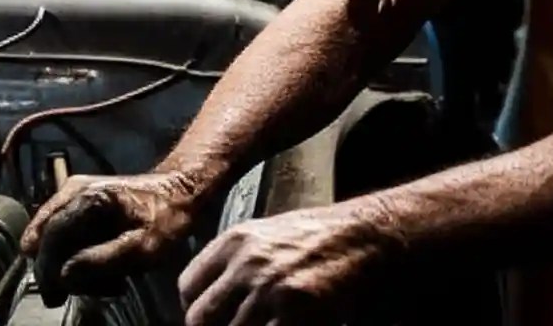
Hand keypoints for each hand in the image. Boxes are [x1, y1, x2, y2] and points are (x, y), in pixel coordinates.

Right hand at [20, 172, 197, 305]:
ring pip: (51, 241)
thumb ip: (101, 259)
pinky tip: (103, 267)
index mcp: (85, 197)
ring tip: (108, 279)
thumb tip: (63, 274)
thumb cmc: (165, 217)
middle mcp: (70, 191)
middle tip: (95, 288)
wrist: (179, 191)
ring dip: (72, 266)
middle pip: (46, 240)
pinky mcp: (76, 204)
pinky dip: (77, 255)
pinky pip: (63, 237)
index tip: (56, 296)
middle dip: (61, 270)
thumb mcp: (142, 245)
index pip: (49, 237)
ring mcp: (71, 195)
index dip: (48, 270)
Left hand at [178, 201, 404, 325]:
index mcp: (235, 241)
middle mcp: (247, 264)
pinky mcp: (296, 313)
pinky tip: (286, 324)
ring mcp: (271, 291)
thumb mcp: (268, 235)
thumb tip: (212, 297)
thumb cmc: (320, 236)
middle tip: (234, 325)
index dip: (198, 308)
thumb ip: (235, 263)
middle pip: (200, 319)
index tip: (211, 316)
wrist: (365, 237)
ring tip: (266, 322)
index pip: (187, 287)